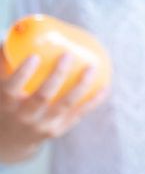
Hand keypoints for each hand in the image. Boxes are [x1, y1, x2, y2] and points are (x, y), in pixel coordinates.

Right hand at [0, 45, 108, 162]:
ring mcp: (42, 126)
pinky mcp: (58, 131)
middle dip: (56, 75)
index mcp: (5, 104)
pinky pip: (79, 113)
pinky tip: (105, 86)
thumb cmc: (5, 103)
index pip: (11, 88)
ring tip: (93, 67)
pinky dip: (93, 101)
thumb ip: (4, 64)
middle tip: (68, 55)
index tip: (34, 56)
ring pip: (66, 104)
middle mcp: (24, 117)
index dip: (23, 73)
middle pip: (42, 96)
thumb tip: (16, 32)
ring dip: (81, 85)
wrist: (10, 141)